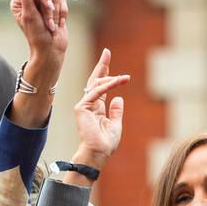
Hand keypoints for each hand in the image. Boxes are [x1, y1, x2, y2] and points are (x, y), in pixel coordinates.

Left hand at [10, 0, 67, 77]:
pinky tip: (58, 25)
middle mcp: (31, 1)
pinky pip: (63, 1)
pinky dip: (62, 14)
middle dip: (48, 8)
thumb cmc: (37, 35)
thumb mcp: (30, 14)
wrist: (51, 50)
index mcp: (20, 2)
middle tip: (47, 23)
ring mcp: (43, 5)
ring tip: (51, 27)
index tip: (46, 5)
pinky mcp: (55, 8)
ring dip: (55, 14)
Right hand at [72, 49, 129, 166]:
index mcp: (96, 108)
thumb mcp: (115, 124)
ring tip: (124, 78)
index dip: (105, 74)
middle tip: (107, 52)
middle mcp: (89, 105)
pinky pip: (96, 92)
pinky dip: (107, 86)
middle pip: (95, 81)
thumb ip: (116, 111)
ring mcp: (84, 106)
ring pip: (97, 85)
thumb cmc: (105, 143)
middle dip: (102, 66)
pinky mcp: (82, 108)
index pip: (101, 87)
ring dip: (111, 79)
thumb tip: (119, 98)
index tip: (108, 60)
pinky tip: (117, 82)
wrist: (97, 153)